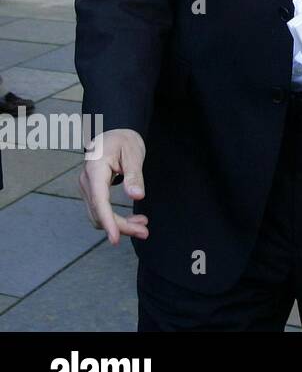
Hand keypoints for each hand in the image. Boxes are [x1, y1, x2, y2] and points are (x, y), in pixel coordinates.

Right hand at [79, 128, 148, 244]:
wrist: (114, 133)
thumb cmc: (124, 140)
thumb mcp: (133, 153)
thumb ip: (134, 175)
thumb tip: (137, 196)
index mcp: (95, 169)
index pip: (99, 200)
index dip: (108, 221)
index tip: (115, 239)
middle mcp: (86, 181)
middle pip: (99, 212)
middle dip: (120, 226)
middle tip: (145, 232)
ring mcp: (87, 188)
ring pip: (99, 215)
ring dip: (119, 225)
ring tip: (143, 228)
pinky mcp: (92, 192)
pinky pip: (101, 211)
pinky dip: (115, 219)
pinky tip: (134, 221)